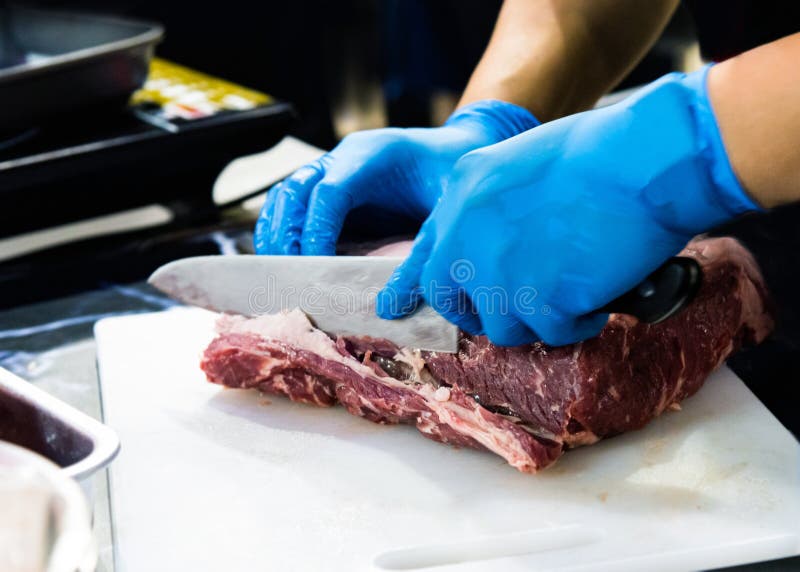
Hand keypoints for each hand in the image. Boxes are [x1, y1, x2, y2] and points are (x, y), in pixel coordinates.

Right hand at [254, 100, 538, 254]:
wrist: (458, 148)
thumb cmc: (454, 173)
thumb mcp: (450, 205)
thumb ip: (425, 247)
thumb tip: (393, 301)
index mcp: (371, 154)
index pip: (330, 192)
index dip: (317, 231)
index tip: (316, 266)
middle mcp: (343, 158)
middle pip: (295, 190)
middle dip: (286, 235)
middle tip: (289, 275)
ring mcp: (332, 169)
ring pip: (286, 195)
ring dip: (276, 233)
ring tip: (279, 272)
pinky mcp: (329, 188)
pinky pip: (292, 205)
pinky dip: (280, 231)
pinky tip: (284, 261)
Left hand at [377, 66, 760, 346]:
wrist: (642, 159)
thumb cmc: (597, 153)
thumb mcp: (518, 161)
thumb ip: (488, 204)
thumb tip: (488, 248)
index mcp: (460, 194)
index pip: (425, 255)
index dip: (417, 286)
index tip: (401, 308)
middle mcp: (465, 235)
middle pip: (452, 300)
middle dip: (480, 313)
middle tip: (519, 309)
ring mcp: (497, 271)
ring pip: (503, 327)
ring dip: (538, 320)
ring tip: (573, 294)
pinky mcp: (539, 300)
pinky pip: (552, 333)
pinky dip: (578, 323)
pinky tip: (597, 299)